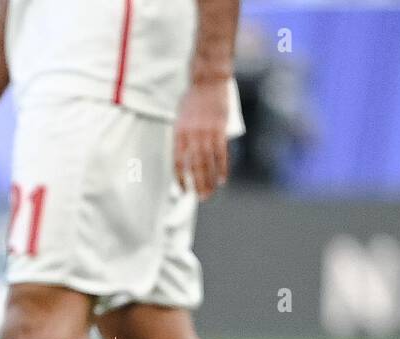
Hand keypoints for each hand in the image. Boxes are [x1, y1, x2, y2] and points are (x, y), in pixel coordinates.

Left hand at [174, 79, 231, 198]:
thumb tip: (185, 158)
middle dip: (197, 185)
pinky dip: (222, 169)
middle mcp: (191, 135)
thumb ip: (183, 137)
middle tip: (201, 198)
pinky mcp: (220, 130)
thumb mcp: (181, 117)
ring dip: (209, 181)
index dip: (180, 178)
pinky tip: (222, 180)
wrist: (208, 81)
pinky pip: (221, 154)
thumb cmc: (193, 99)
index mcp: (178, 133)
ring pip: (208, 163)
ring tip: (210, 193)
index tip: (184, 190)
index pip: (177, 162)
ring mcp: (206, 133)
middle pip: (194, 166)